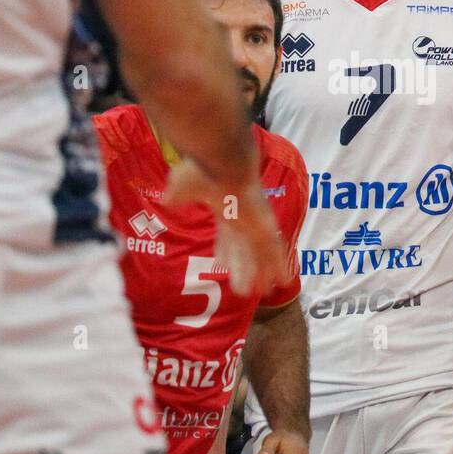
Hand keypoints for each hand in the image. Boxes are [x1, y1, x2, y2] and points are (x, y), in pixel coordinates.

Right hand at [162, 161, 285, 296]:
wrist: (221, 162)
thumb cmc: (202, 171)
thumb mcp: (182, 185)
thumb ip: (177, 195)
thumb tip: (167, 198)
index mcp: (224, 209)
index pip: (226, 236)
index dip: (225, 252)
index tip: (223, 264)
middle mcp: (242, 217)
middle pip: (244, 250)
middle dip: (244, 268)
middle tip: (244, 289)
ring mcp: (255, 222)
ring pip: (259, 254)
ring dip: (262, 273)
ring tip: (264, 292)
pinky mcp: (265, 225)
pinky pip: (274, 251)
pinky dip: (280, 265)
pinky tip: (285, 280)